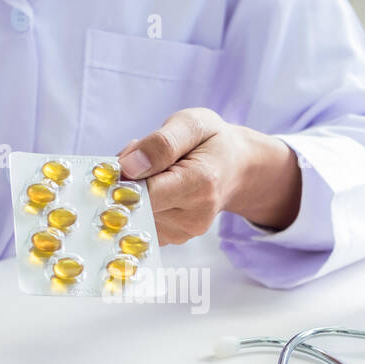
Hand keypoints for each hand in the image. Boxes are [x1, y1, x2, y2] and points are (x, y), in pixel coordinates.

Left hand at [117, 108, 302, 244]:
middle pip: (136, 203)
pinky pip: (141, 221)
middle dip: (129, 180)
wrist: (237, 169)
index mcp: (201, 184)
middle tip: (145, 157)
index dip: (127, 174)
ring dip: (134, 190)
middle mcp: (195, 216)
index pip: (145, 191)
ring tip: (157, 172)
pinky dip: (141, 203)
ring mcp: (184, 232)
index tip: (132, 154)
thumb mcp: (192, 124)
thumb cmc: (213, 142)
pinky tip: (157, 188)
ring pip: (135, 213)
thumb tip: (127, 167)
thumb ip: (160, 143)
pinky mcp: (173, 239)